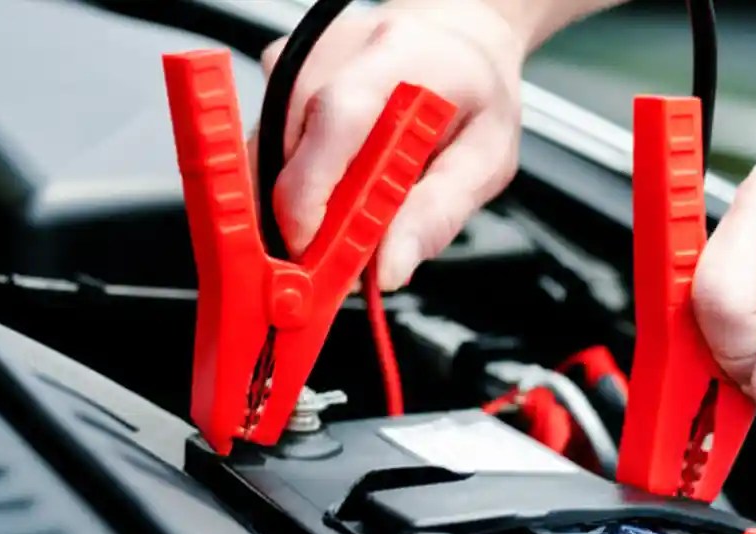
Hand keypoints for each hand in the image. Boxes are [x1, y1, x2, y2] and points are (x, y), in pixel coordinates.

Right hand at [252, 0, 525, 289]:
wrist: (456, 43)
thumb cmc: (473, 96)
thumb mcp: (486, 159)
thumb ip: (438, 214)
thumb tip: (388, 268)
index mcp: (399, 60)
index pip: (336, 122)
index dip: (312, 195)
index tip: (311, 250)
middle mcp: (338, 51)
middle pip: (290, 146)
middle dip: (303, 218)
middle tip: (335, 261)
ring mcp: (301, 58)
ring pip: (269, 154)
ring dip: (300, 202)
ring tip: (345, 218)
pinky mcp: (278, 73)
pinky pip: (269, 146)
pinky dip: (297, 182)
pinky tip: (334, 184)